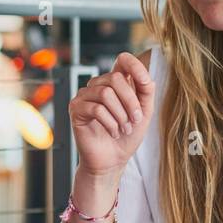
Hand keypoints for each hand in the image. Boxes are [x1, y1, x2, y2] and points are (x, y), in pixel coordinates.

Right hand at [69, 51, 154, 176]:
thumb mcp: (144, 112)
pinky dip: (110, 123)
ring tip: (124, 129)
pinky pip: (96, 109)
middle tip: (135, 120)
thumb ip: (146, 91)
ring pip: (105, 93)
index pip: (122, 61)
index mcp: (116, 83)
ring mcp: (85, 96)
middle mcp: (98, 85)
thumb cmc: (127, 136)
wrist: (112, 161)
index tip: (145, 81)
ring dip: (120, 115)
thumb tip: (144, 74)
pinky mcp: (75, 109)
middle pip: (116, 79)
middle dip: (130, 102)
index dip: (134, 65)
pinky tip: (113, 132)